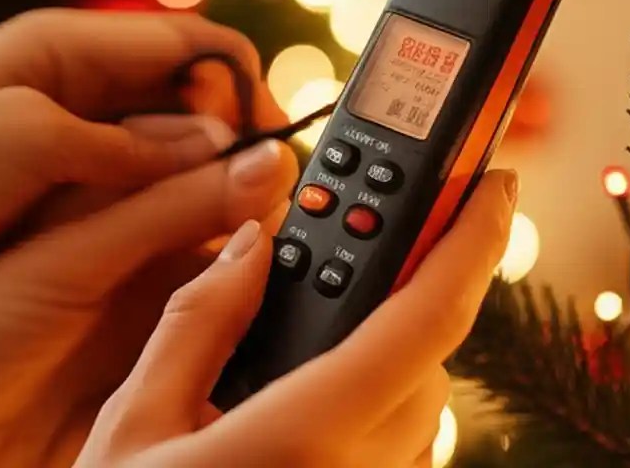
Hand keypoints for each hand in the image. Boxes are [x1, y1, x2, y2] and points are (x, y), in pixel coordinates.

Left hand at [0, 9, 286, 285]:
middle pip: (191, 84)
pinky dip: (173, 188)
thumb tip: (223, 143)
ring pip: (173, 130)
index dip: (242, 80)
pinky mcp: (71, 166)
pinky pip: (142, 168)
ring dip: (207, 163)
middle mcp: (84, 75)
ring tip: (238, 207)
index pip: (190, 39)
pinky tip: (192, 219)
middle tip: (262, 184)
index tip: (271, 135)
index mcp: (71, 44)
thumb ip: (131, 145)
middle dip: (233, 126)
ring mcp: (79, 121)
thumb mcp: (32, 145)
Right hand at [73, 170, 517, 467]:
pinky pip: (396, 445)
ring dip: (393, 348)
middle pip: (429, 356)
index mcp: (304, 434)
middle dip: (411, 288)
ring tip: (327, 317)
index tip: (494, 187)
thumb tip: (253, 243)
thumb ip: (199, 320)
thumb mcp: (135, 421)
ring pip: (419, 404)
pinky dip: (376, 397)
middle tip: (376, 241)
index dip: (472, 242)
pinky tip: (318, 385)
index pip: (424, 320)